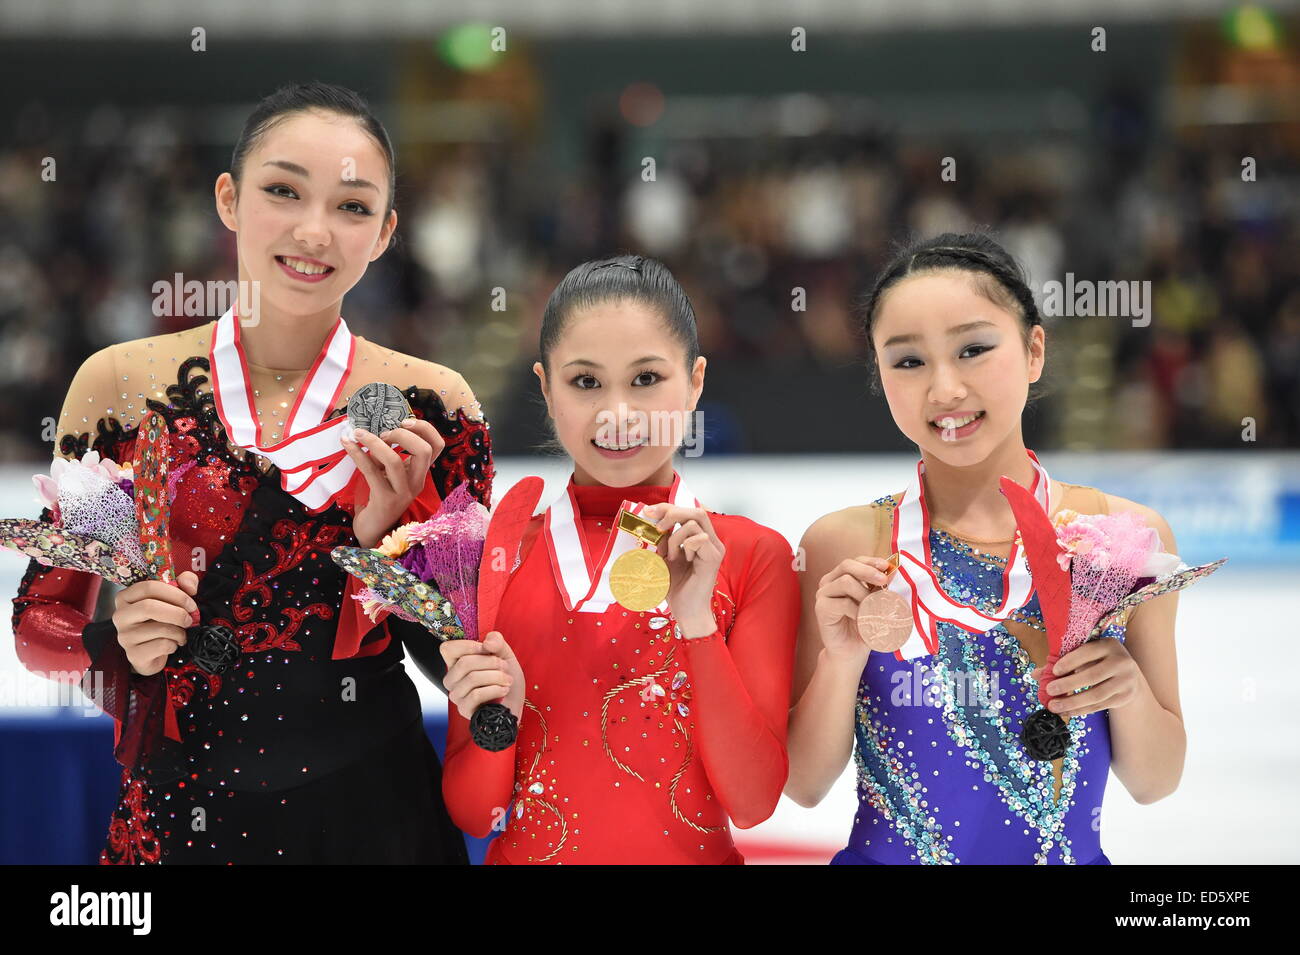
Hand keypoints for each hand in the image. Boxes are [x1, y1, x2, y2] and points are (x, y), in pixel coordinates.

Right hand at [113, 571, 198, 675]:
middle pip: (149, 607)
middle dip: (178, 613)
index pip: (148, 587)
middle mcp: (120, 615)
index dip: (175, 594)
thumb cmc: (161, 621)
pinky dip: (174, 644)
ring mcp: (124, 636)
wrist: (153, 653)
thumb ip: (184, 582)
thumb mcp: (173, 597)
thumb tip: (188, 584)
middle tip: (189, 619)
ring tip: (181, 634)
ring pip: (159, 628)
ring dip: (179, 631)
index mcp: (126, 596)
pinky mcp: (133, 654)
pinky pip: (161, 645)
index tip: (190, 604)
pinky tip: (172, 645)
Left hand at [342, 416, 446, 548]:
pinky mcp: (385, 500)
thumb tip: (374, 429)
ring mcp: (403, 493)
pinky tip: (347, 443)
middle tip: (383, 432)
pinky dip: (357, 453)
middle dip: (403, 434)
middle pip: (424, 451)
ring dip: (375, 442)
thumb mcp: (390, 473)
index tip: (404, 420)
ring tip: (360, 434)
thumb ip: (389, 455)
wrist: (373, 528)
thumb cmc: (380, 496)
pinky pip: (371, 471)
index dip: (425, 428)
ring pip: (396, 461)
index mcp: (421, 473)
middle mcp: (417, 483)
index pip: (437, 446)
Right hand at [440, 631, 524, 721]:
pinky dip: (495, 689)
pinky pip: (476, 695)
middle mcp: (452, 679)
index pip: (447, 649)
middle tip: (505, 667)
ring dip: (496, 676)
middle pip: (464, 663)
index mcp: (457, 663)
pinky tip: (504, 690)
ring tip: (507, 680)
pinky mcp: (464, 710)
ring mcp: (457, 695)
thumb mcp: (504, 654)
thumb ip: (496, 641)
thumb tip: (487, 642)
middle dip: (491, 662)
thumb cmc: (506, 678)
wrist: (515, 702)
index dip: (469, 646)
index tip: (487, 649)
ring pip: (472, 678)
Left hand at [641, 502, 723, 638]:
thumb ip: (663, 540)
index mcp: (700, 538)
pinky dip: (684, 546)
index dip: (668, 507)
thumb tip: (654, 522)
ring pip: (694, 523)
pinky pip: (699, 538)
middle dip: (672, 513)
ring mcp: (714, 548)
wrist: (686, 612)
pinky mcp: (714, 557)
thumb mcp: (664, 558)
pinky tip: (681, 560)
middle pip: (696, 511)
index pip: (688, 513)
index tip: (648, 511)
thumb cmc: (676, 588)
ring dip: (674, 537)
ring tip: (670, 556)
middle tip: (657, 526)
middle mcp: (710, 540)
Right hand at [814, 556, 895, 661]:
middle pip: (847, 565)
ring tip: (873, 609)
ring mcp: (823, 594)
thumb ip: (880, 587)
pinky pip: (843, 602)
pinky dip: (858, 611)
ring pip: (845, 582)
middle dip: (868, 571)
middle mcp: (829, 582)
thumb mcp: (875, 603)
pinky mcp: (821, 608)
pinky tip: (863, 619)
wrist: (851, 651)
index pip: (855, 561)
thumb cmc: (863, 626)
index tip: (886, 566)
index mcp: (841, 576)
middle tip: (883, 580)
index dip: (870, 561)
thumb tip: (893, 570)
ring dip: (864, 595)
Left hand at [1031, 638, 1141, 717]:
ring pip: (1096, 694)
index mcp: (1108, 645)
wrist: (1130, 675)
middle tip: (1049, 691)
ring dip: (1072, 702)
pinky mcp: (1125, 696)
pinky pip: (1100, 705)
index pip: (1087, 652)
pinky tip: (1067, 711)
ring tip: (1054, 706)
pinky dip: (1082, 710)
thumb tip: (1034, 675)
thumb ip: (1062, 662)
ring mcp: (1126, 680)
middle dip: (1068, 685)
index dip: (1069, 662)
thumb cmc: (1098, 661)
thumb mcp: (1085, 656)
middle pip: (1092, 676)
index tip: (1053, 672)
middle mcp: (1121, 661)